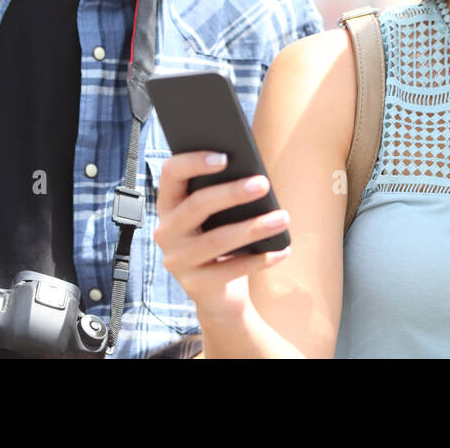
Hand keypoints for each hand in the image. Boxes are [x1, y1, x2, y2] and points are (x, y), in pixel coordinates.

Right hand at [152, 151, 291, 325]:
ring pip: (217, 240)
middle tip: (263, 183)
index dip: (194, 162)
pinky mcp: (195, 286)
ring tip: (283, 218)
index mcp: (169, 204)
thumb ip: (224, 192)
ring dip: (254, 227)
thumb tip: (254, 174)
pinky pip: (231, 270)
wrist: (217, 293)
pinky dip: (260, 259)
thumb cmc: (222, 238)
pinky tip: (282, 249)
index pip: (171, 174)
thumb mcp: (218, 215)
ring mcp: (177, 261)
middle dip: (232, 193)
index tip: (225, 156)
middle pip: (197, 205)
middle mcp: (166, 231)